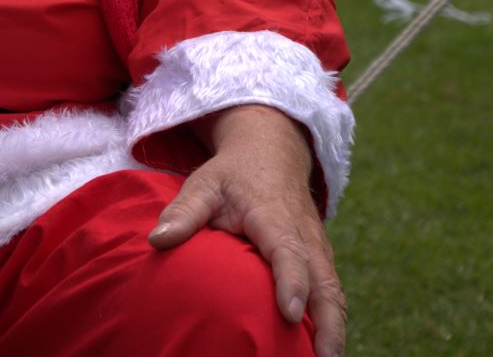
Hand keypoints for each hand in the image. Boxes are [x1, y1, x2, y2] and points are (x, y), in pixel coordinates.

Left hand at [148, 105, 345, 356]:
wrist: (271, 154)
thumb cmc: (232, 176)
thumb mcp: (204, 184)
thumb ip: (184, 212)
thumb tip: (157, 240)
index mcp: (274, 218)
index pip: (288, 252)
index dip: (291, 282)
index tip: (289, 312)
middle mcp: (304, 235)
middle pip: (324, 282)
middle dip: (328, 322)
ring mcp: (318, 249)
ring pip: (334, 292)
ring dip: (335, 328)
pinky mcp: (321, 259)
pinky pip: (332, 293)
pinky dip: (332, 321)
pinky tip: (322, 349)